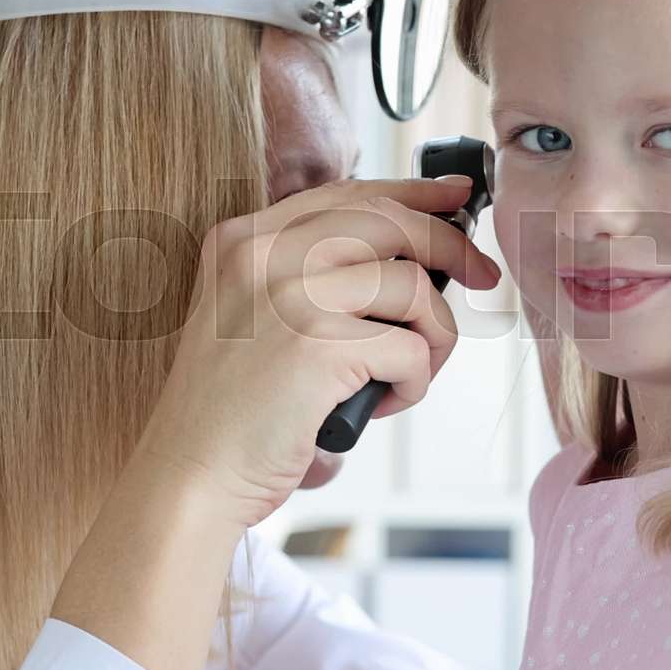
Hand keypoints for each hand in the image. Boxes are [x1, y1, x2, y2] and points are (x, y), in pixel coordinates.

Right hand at [135, 175, 501, 527]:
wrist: (189, 477)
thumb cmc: (234, 412)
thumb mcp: (255, 318)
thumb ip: (312, 277)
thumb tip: (417, 258)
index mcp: (244, 240)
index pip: (347, 193)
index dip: (413, 192)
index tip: (458, 197)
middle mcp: (262, 255)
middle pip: (390, 222)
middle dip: (450, 247)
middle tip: (481, 277)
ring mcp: (289, 295)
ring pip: (414, 287)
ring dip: (432, 338)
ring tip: (402, 377)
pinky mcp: (317, 346)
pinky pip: (410, 349)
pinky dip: (413, 383)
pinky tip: (379, 405)